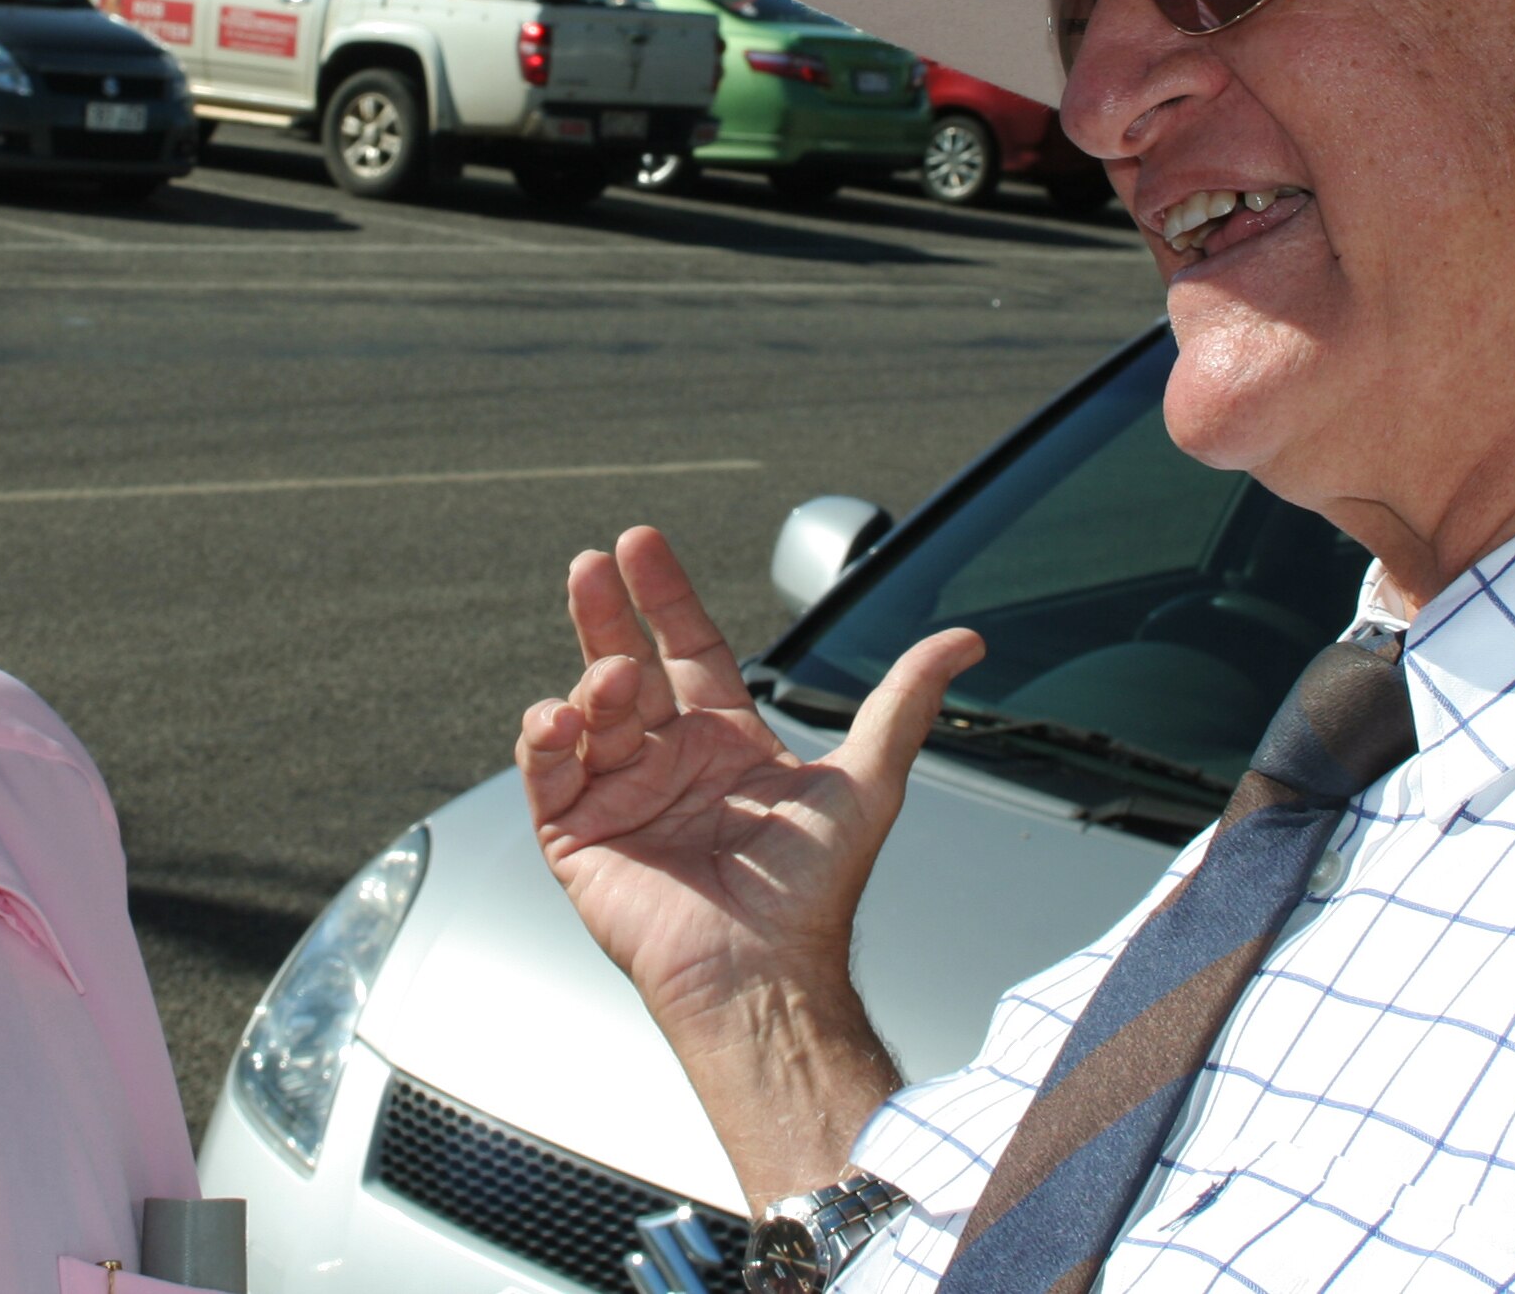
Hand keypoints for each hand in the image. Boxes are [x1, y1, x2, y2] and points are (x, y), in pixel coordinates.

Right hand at [516, 526, 982, 1196]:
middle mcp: (670, 763)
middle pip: (627, 666)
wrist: (763, 971)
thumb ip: (904, 701)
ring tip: (614, 680)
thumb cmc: (815, 890)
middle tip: (589, 562)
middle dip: (607, 614)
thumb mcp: (868, 779)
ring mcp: (621, 798)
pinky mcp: (578, 837)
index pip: (690, 649)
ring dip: (593, 683)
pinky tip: (563, 720)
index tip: (640, 542)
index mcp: (728, 743)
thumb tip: (967, 640)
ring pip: (586, 713)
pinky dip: (547, 739)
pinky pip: (548, 772)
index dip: (667, 596)